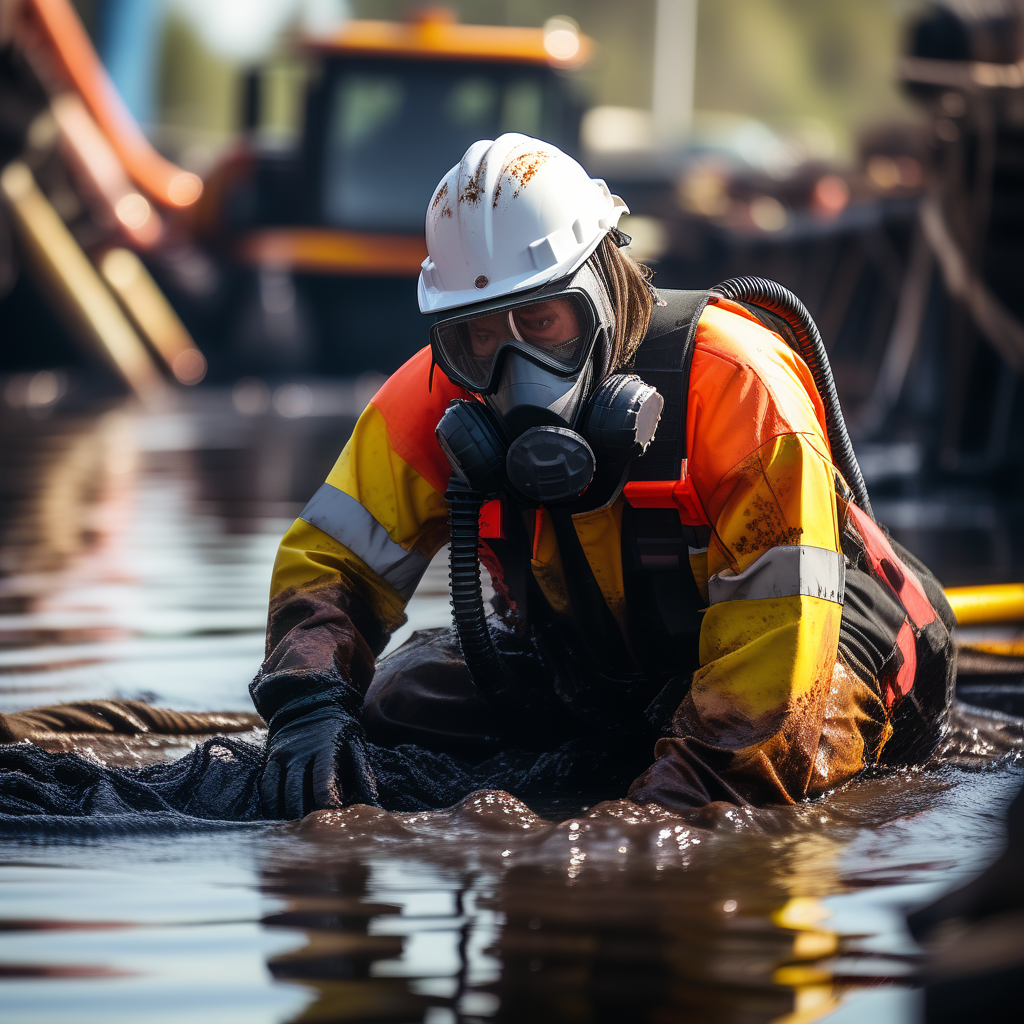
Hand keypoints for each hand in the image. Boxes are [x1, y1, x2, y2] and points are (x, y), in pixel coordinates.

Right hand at [250, 669, 376, 819]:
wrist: (313, 705)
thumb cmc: (342, 733)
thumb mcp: (357, 748)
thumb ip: (364, 777)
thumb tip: (375, 807)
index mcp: (327, 748)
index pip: (324, 781)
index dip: (327, 803)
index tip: (332, 821)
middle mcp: (302, 751)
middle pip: (298, 790)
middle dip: (304, 816)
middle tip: (313, 835)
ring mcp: (285, 754)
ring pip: (280, 791)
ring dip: (288, 814)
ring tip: (298, 832)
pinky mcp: (272, 757)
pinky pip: (267, 785)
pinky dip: (271, 804)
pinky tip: (279, 819)